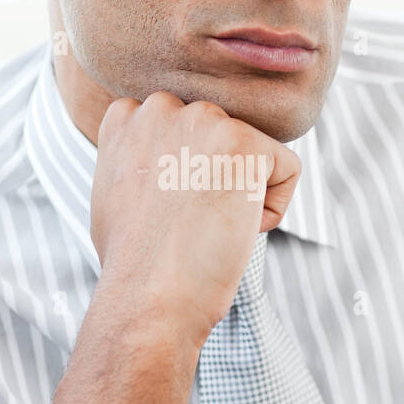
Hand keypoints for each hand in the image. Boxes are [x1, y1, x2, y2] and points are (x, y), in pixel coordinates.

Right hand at [89, 92, 300, 345]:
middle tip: (189, 223)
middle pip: (222, 138)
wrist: (148, 296)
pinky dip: (273, 209)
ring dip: (244, 193)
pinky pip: (287, 169)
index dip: (186, 175)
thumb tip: (170, 157)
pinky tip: (236, 230)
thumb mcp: (117, 190)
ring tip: (208, 227)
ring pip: (255, 153)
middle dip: (217, 179)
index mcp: (128, 115)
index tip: (170, 211)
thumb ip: (141, 155)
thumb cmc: (133, 263)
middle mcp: (162, 106)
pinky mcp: (243, 141)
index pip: (184, 127)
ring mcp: (203, 120)